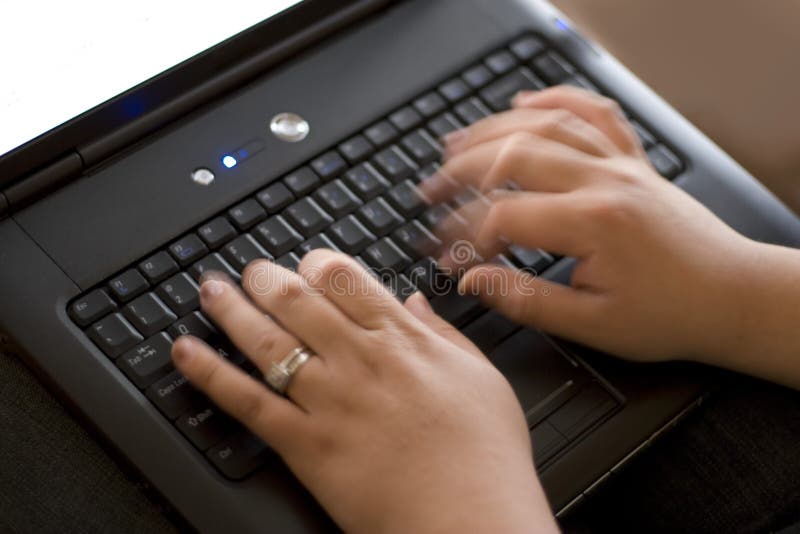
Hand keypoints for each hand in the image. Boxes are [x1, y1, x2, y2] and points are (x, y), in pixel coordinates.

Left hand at [171, 251, 557, 533]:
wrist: (472, 521)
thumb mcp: (481, 378)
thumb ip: (443, 334)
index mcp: (403, 341)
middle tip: (251, 270)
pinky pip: (247, 401)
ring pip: (266, 340)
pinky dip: (210, 372)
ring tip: (210, 290)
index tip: (305, 265)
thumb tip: (415, 304)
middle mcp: (360, 360)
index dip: (315, 265)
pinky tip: (186, 351)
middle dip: (267, 278)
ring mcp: (330, 400)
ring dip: (231, 309)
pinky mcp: (306, 445)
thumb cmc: (485, 456)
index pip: (346, 280)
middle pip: (297, 300)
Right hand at [435, 86, 761, 363]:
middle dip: (460, 173)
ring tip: (454, 145)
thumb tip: (474, 280)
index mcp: (591, 223)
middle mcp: (603, 181)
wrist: (731, 297)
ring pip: (545, 126)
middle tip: (430, 192)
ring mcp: (619, 165)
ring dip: (492, 131)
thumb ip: (525, 300)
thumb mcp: (592, 323)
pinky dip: (555, 101)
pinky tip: (526, 103)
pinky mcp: (632, 162)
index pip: (503, 215)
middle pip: (512, 156)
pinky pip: (592, 114)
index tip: (446, 255)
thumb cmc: (670, 314)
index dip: (464, 235)